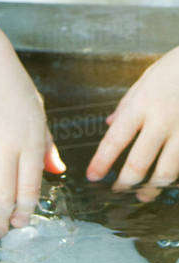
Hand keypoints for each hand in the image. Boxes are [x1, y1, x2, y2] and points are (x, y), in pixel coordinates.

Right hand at [0, 39, 64, 238]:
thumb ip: (47, 147)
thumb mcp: (40, 116)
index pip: (29, 188)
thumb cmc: (15, 91)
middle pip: (3, 196)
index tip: (20, 225)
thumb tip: (57, 171)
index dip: (24, 212)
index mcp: (31, 141)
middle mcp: (7, 146)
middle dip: (0, 222)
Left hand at [87, 46, 178, 201]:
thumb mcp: (147, 78)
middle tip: (117, 191)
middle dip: (124, 184)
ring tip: (143, 195)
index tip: (92, 176)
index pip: (114, 141)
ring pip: (166, 172)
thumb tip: (109, 124)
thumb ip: (127, 103)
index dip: (101, 163)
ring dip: (152, 189)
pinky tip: (167, 182)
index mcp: (142, 105)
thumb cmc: (178, 66)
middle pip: (138, 164)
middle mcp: (162, 121)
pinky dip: (174, 177)